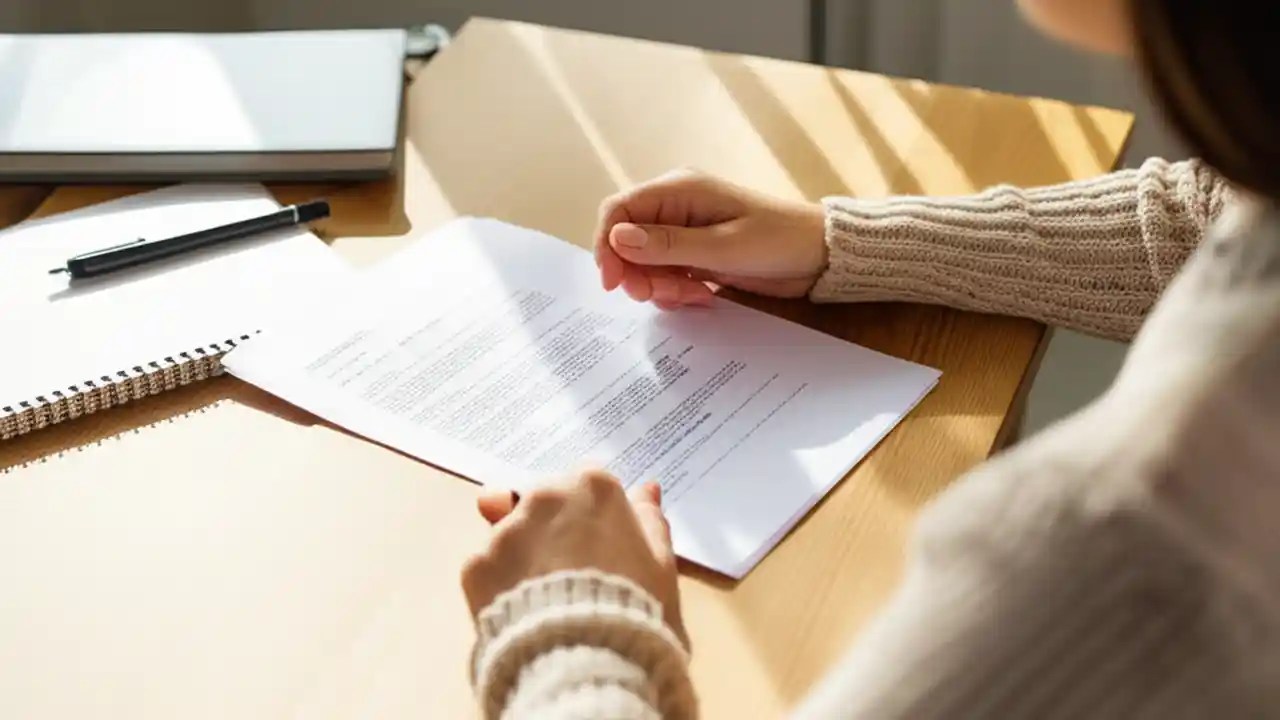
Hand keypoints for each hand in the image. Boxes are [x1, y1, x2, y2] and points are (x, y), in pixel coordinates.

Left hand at [462, 471, 686, 645]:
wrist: (586, 664)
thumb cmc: (636, 611)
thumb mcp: (661, 567)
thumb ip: (651, 521)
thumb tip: (646, 490)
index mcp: (593, 487)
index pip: (589, 483)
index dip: (595, 515)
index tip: (602, 545)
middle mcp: (543, 496)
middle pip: (545, 501)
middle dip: (555, 527)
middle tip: (574, 573)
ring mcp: (504, 529)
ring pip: (513, 533)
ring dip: (525, 555)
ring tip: (547, 600)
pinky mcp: (475, 565)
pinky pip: (490, 568)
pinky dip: (502, 586)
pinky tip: (524, 614)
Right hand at [595, 168, 827, 308]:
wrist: (819, 256)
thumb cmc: (778, 241)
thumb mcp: (723, 247)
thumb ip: (668, 245)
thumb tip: (617, 237)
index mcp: (679, 190)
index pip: (619, 210)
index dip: (608, 245)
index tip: (614, 282)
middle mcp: (676, 208)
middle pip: (627, 240)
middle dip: (637, 273)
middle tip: (660, 296)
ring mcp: (685, 232)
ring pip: (645, 262)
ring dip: (658, 285)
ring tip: (691, 295)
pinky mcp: (696, 254)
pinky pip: (666, 273)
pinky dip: (674, 289)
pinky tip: (699, 295)